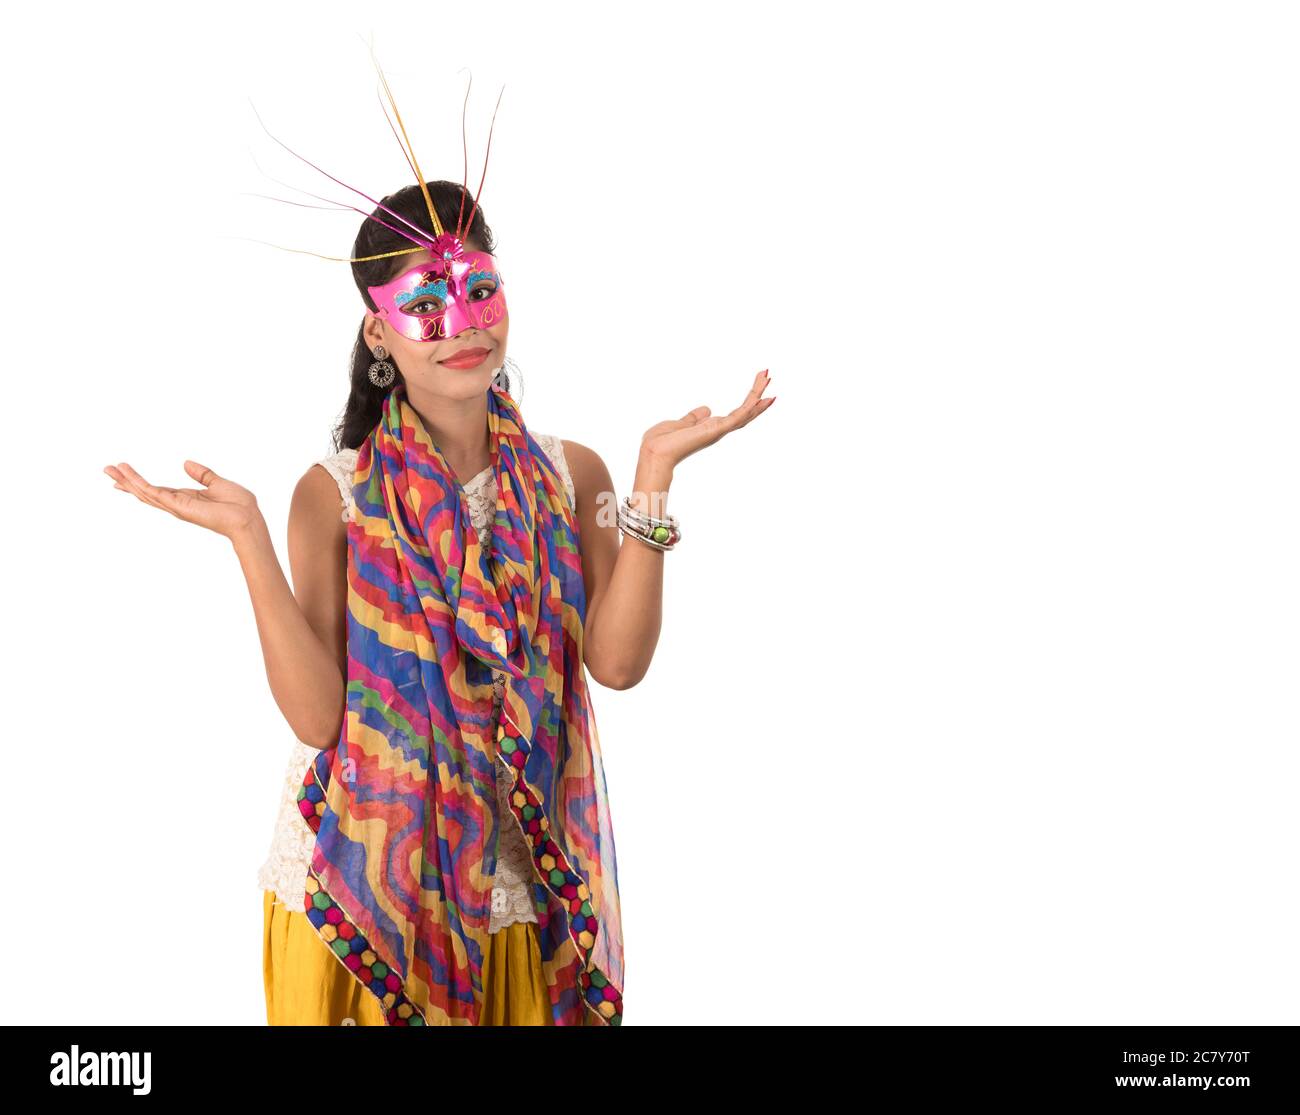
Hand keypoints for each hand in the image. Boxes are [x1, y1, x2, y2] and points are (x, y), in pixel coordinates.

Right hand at [103, 459, 263, 542]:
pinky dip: (139, 483)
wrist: (247, 518)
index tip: (124, 474)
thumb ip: (203, 474)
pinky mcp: (178, 506)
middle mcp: (178, 504)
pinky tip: (127, 475)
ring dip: (127, 480)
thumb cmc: (239, 505)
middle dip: (126, 481)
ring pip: (145, 492)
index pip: (158, 490)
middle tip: (107, 470)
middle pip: (146, 492)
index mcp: (186, 498)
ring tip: (110, 469)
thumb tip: (186, 463)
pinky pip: (154, 493)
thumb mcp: (218, 483)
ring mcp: (176, 506)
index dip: (140, 482)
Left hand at [639, 369, 774, 471]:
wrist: (654, 453)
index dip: (748, 403)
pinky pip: (739, 415)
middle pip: (745, 412)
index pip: (735, 415)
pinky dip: (751, 405)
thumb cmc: (661, 442)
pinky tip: (762, 397)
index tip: (757, 390)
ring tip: (767, 377)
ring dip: (757, 394)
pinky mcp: (717, 430)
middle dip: (757, 395)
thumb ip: (694, 417)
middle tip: (767, 376)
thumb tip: (706, 409)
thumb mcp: (680, 423)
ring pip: (745, 411)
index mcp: (710, 429)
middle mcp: (718, 431)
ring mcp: (719, 431)